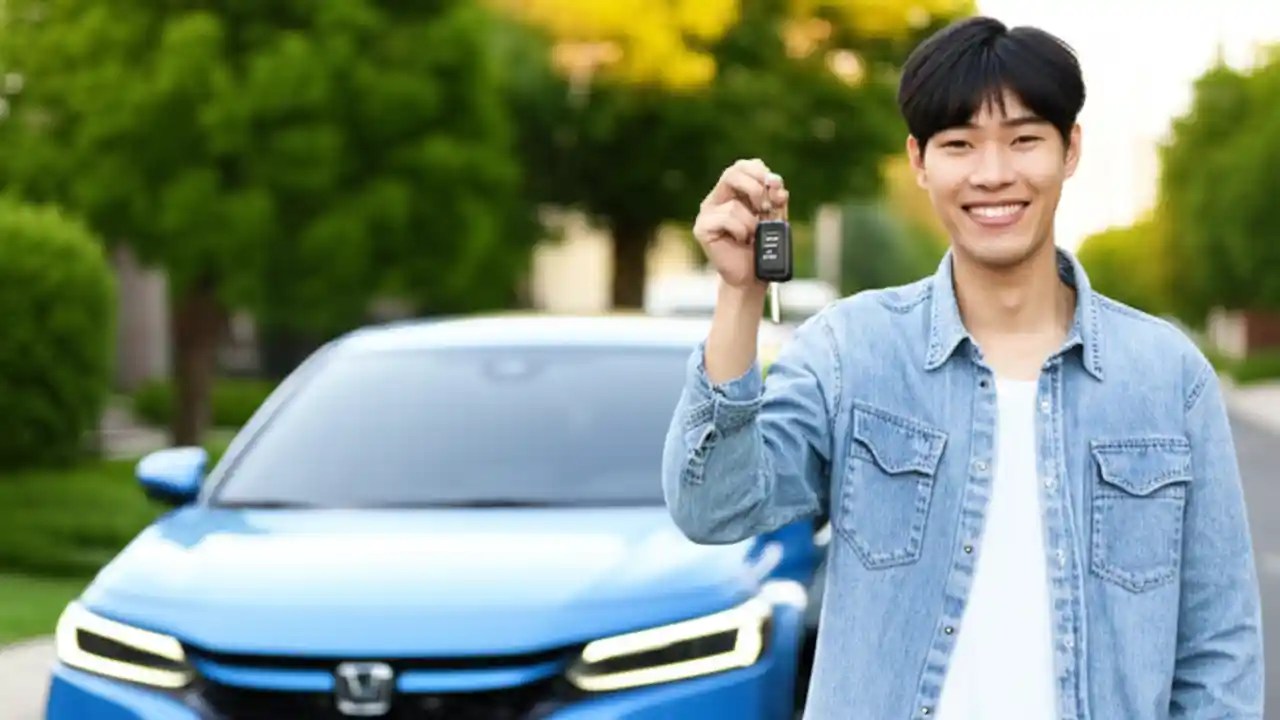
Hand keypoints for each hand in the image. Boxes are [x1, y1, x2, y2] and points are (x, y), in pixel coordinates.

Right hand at [693, 158, 788, 289]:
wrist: (751, 276)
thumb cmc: (761, 246)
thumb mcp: (775, 217)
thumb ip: (776, 198)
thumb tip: (775, 182)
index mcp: (733, 191)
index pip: (743, 165)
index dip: (761, 171)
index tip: (775, 187)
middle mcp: (717, 198)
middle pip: (732, 173)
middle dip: (756, 189)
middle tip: (764, 209)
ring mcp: (707, 213)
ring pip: (734, 204)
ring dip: (752, 222)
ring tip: (751, 235)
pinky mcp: (702, 228)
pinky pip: (727, 219)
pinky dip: (741, 230)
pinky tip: (740, 240)